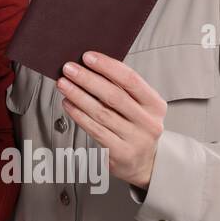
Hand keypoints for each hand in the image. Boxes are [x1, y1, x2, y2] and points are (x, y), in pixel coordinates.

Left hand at [58, 52, 166, 188]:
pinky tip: (68, 103)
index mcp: (155, 105)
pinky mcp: (120, 153)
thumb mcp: (139, 107)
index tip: (87, 56)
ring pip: (101, 113)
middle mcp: (149, 122)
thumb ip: (121, 89)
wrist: (143, 163)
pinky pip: (94, 129)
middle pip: (114, 96)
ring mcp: (136, 139)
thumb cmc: (135, 127)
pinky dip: (78, 114)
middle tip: (68, 68)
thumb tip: (89, 66)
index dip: (108, 66)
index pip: (131, 80)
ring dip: (78, 95)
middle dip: (87, 79)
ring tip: (63, 84)